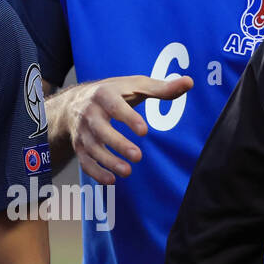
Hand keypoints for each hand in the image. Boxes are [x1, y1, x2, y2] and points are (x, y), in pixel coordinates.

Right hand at [47, 75, 193, 183]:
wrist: (74, 101)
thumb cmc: (113, 93)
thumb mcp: (134, 85)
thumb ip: (161, 88)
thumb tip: (189, 82)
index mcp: (104, 95)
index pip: (114, 106)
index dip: (128, 118)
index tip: (144, 131)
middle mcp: (89, 113)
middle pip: (100, 129)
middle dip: (117, 143)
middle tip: (138, 156)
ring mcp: (82, 130)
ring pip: (92, 147)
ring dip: (107, 161)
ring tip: (127, 172)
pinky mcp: (79, 145)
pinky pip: (84, 160)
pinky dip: (95, 172)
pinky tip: (111, 180)